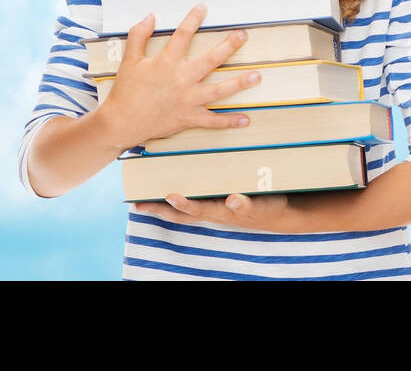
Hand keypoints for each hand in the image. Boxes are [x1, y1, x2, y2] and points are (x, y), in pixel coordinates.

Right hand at [95, 3, 260, 147]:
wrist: (122, 122)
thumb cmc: (126, 90)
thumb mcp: (129, 59)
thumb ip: (139, 35)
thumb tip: (150, 16)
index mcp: (167, 62)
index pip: (184, 35)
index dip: (194, 19)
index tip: (203, 8)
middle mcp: (182, 79)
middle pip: (211, 60)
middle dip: (230, 46)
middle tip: (243, 35)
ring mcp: (188, 100)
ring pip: (219, 90)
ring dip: (240, 83)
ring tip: (257, 76)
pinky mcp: (189, 118)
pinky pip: (213, 121)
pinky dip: (229, 121)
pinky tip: (245, 119)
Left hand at [135, 192, 293, 231]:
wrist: (271, 213)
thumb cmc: (264, 205)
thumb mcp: (260, 206)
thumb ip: (246, 205)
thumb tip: (234, 201)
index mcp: (221, 211)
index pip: (199, 209)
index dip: (184, 205)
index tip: (170, 196)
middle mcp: (211, 213)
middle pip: (181, 214)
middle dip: (160, 210)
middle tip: (140, 204)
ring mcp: (209, 211)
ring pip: (179, 213)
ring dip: (159, 210)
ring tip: (139, 204)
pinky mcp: (209, 205)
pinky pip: (185, 209)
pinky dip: (169, 205)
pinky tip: (157, 197)